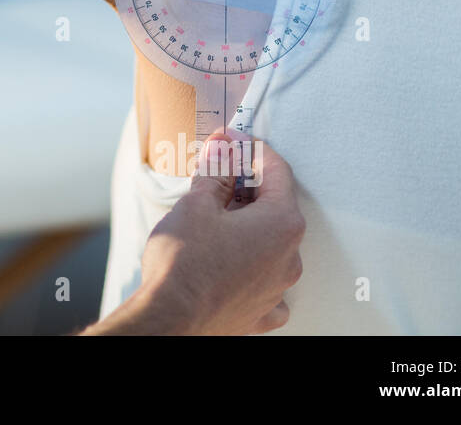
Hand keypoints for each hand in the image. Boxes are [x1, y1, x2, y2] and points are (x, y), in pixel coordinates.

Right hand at [83, 131, 303, 334]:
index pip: (276, 169)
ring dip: (247, 225)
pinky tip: (231, 262)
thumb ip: (216, 170)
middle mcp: (290, 256)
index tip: (228, 140)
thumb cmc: (184, 262)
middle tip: (214, 175)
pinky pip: (266, 282)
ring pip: (270, 242)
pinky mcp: (261, 311)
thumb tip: (222, 147)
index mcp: (281, 222)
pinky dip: (252, 267)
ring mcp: (278, 287)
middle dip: (245, 186)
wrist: (170, 319)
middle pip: (274, 205)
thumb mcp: (197, 203)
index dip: (249, 148)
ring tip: (213, 219)